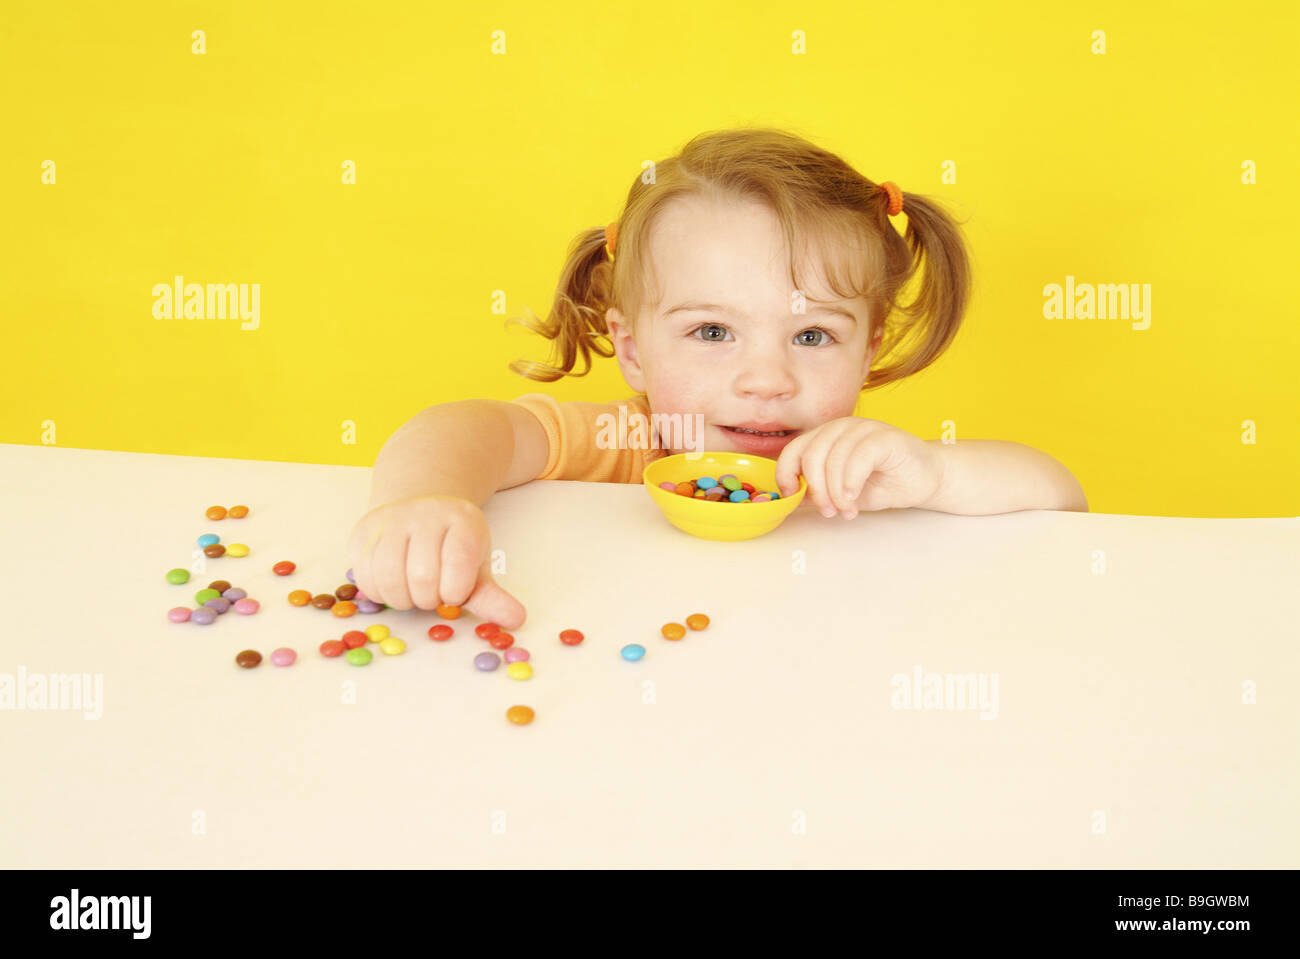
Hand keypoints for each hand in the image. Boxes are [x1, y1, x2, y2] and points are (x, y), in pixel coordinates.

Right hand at [346, 495, 525, 628]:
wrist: (418, 508)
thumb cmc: (451, 546)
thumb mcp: (476, 566)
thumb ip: (492, 596)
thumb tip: (517, 620)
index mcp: (462, 520)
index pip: (458, 566)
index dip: (455, 592)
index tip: (455, 592)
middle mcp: (426, 514)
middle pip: (422, 577)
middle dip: (428, 599)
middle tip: (432, 593)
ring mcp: (392, 520)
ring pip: (389, 577)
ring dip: (401, 599)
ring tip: (412, 591)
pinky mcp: (364, 530)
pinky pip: (364, 575)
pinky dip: (378, 592)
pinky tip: (392, 585)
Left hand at [773, 417, 945, 517]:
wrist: (925, 479)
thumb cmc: (884, 483)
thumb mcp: (842, 492)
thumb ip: (817, 492)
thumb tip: (791, 499)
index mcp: (827, 437)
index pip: (794, 450)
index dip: (787, 474)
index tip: (792, 496)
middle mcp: (842, 428)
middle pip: (811, 456)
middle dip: (816, 490)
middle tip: (829, 511)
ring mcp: (864, 429)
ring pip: (833, 458)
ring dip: (836, 492)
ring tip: (847, 510)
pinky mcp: (885, 436)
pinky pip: (859, 456)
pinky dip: (852, 481)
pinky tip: (854, 497)